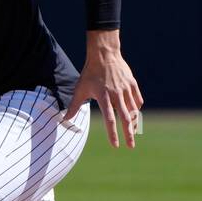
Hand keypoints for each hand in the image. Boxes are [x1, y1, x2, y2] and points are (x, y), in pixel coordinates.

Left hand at [64, 30, 144, 148]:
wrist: (104, 54)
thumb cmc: (90, 73)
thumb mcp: (80, 90)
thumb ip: (73, 106)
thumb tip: (63, 120)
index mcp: (104, 97)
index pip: (110, 120)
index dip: (112, 134)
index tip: (115, 145)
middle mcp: (117, 94)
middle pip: (125, 118)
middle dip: (129, 134)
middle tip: (131, 146)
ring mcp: (126, 88)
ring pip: (134, 110)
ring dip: (134, 123)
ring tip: (134, 132)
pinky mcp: (132, 83)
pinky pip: (137, 100)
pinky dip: (137, 108)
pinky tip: (135, 115)